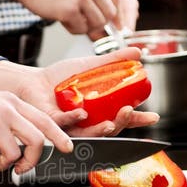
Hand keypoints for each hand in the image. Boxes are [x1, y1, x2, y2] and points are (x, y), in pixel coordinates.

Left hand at [0, 48, 159, 136]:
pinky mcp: (54, 125)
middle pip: (111, 129)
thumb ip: (114, 61)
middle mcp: (88, 123)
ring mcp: (72, 127)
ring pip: (91, 134)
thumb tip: (138, 52)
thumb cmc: (60, 79)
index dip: (139, 120)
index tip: (153, 116)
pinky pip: (66, 125)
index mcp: (100, 111)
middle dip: (124, 123)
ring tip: (113, 121)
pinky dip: (75, 119)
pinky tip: (82, 113)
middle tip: (130, 112)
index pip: (124, 118)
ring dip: (104, 129)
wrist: (33, 81)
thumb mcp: (91, 66)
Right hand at [0, 80, 73, 173]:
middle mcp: (7, 110)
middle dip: (30, 162)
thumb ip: (8, 119)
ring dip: (1, 166)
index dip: (58, 136)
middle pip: (35, 141)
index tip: (66, 148)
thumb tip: (20, 145)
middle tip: (20, 169)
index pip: (44, 120)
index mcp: (12, 102)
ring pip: (12, 154)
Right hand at [17, 0, 137, 35]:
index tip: (108, 25)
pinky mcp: (69, 9)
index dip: (113, 15)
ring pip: (97, 23)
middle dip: (99, 23)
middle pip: (109, 14)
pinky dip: (73, 29)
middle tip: (86, 23)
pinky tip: (63, 20)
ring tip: (72, 20)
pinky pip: (80, 29)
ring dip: (86, 27)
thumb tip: (112, 14)